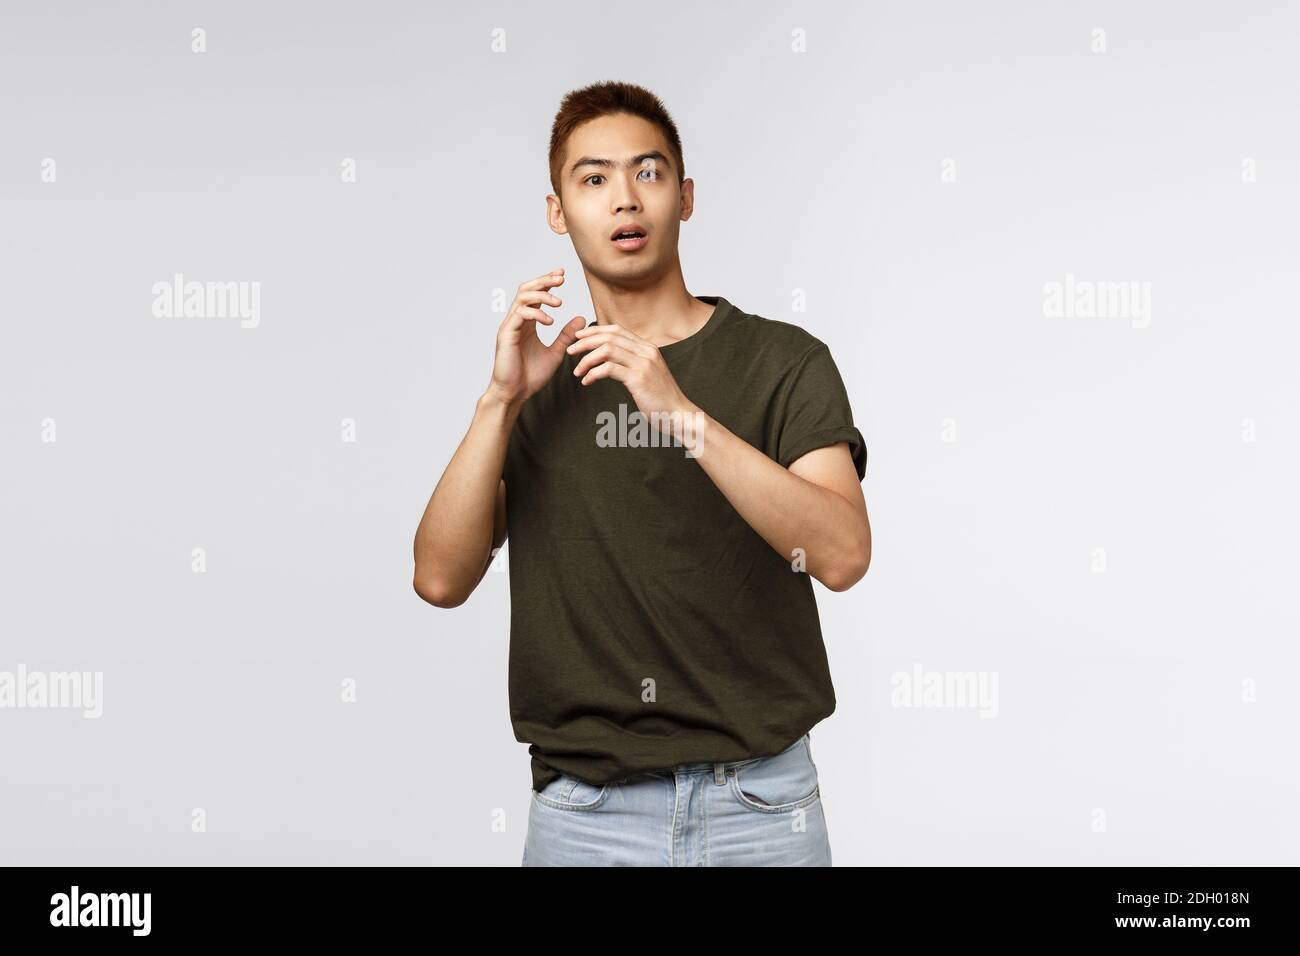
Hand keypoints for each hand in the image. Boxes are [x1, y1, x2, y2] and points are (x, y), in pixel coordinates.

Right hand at [486, 269, 585, 406]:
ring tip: (559, 302)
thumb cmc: (530, 376)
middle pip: (526, 289)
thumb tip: (581, 319)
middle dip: (543, 281)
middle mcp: (516, 321)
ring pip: (522, 298)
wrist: (514, 394)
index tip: (563, 276)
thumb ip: (566, 335)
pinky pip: (519, 315)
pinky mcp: (506, 335)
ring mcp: (510, 326)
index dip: (547, 282)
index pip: (535, 294)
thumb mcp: (555, 352)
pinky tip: (550, 321)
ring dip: (542, 295)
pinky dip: (536, 314)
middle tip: (561, 278)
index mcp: (527, 323)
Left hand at [566, 322, 699, 439]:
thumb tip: (611, 357)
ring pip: (607, 350)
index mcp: (647, 347)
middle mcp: (646, 351)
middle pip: (609, 336)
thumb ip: (633, 362)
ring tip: (577, 371)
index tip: (579, 337)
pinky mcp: (638, 379)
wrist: (679, 414)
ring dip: (587, 359)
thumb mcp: (648, 373)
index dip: (595, 331)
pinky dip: (593, 374)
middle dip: (585, 342)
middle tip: (570, 351)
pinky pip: (608, 369)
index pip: (617, 329)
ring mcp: (643, 364)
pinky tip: (587, 382)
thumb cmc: (661, 398)